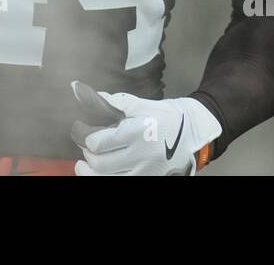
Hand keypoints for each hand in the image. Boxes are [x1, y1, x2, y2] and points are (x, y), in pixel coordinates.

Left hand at [70, 84, 221, 175]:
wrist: (193, 134)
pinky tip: (102, 173)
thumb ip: (112, 101)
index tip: (81, 131)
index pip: (99, 142)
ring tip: (85, 164)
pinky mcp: (150, 180)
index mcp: (137, 132)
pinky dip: (106, 178)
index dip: (85, 137)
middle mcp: (141, 155)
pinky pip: (121, 183)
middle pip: (101, 164)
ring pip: (108, 179)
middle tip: (86, 148)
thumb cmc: (165, 116)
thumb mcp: (140, 104)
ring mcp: (146, 172)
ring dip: (91, 172)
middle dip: (87, 155)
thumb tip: (81, 90)